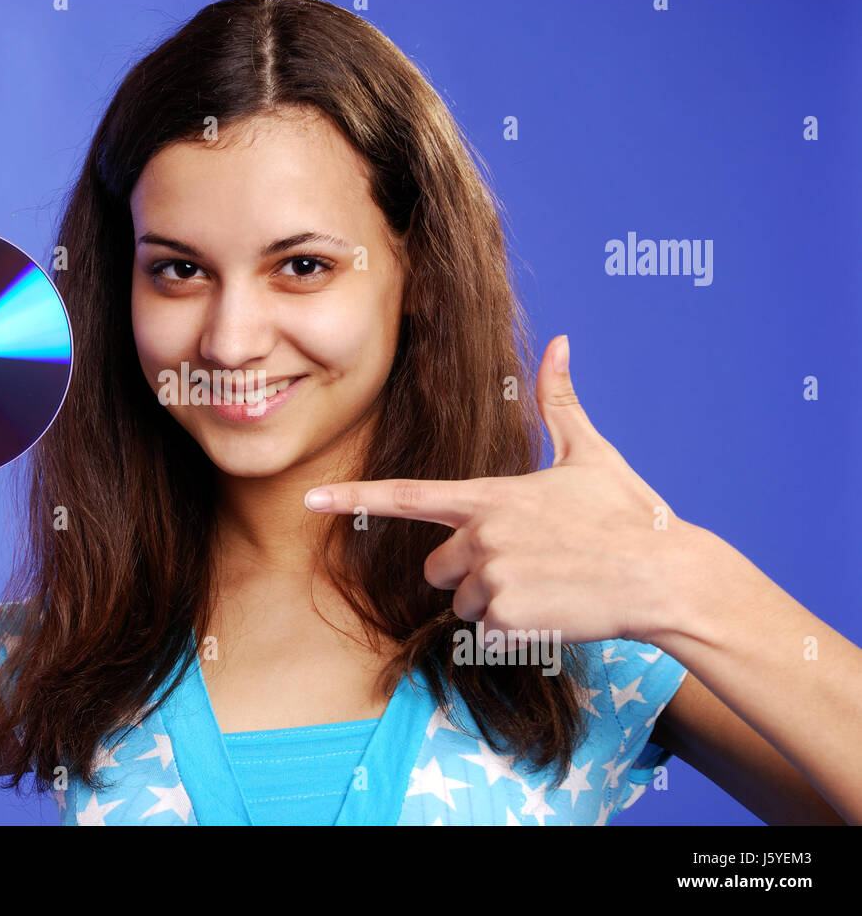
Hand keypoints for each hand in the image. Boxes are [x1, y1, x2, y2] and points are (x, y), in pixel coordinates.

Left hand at [302, 335, 709, 645]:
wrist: (664, 576)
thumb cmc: (628, 515)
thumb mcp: (590, 454)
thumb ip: (560, 401)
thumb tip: (560, 341)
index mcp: (490, 495)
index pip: (406, 496)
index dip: (355, 498)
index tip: (310, 500)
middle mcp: (482, 534)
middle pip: (437, 568)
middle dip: (468, 573)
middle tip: (525, 565)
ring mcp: (492, 577)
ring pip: (463, 603)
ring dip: (495, 603)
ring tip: (547, 586)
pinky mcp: (508, 617)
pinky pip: (488, 632)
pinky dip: (516, 630)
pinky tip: (554, 610)